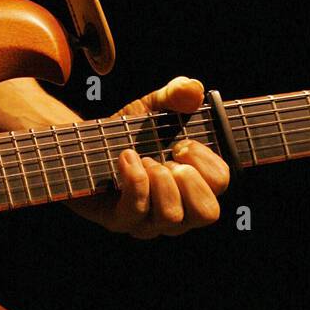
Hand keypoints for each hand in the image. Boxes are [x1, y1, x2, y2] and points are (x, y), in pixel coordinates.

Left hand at [70, 76, 229, 237]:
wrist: (87, 143)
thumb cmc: (129, 131)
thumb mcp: (153, 107)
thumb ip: (176, 95)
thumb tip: (194, 88)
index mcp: (194, 184)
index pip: (222, 183)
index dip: (206, 160)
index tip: (182, 142)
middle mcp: (179, 209)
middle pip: (207, 213)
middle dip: (190, 179)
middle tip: (169, 157)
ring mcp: (150, 221)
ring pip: (173, 217)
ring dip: (159, 179)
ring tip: (145, 159)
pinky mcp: (121, 220)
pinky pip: (137, 210)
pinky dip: (134, 178)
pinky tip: (126, 157)